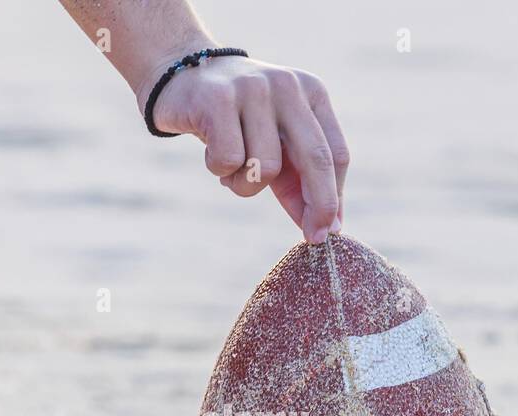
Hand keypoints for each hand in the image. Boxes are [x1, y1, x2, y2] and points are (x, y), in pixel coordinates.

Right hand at [139, 55, 348, 243]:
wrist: (182, 75)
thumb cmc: (237, 121)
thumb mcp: (275, 144)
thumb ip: (299, 180)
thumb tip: (327, 227)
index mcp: (312, 93)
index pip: (335, 153)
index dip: (334, 197)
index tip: (328, 231)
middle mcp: (288, 86)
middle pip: (316, 158)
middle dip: (318, 204)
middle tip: (314, 237)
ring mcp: (254, 89)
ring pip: (266, 168)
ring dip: (245, 185)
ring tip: (231, 169)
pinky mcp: (218, 99)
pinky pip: (229, 160)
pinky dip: (220, 169)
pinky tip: (211, 151)